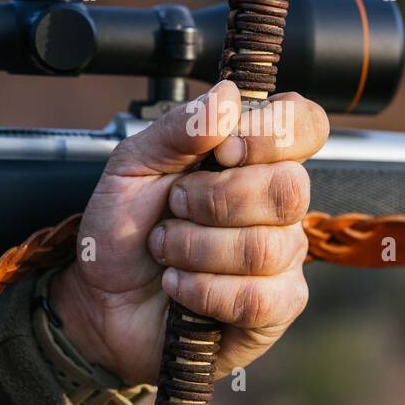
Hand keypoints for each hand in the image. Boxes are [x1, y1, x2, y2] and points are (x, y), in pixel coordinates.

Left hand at [50, 81, 329, 385]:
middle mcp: (277, 204)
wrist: (100, 299)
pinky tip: (180, 285)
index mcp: (252, 157)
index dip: (272, 134)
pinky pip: (259, 298)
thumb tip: (228, 96)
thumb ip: (178, 127)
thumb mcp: (133, 165)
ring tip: (166, 249)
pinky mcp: (275, 308)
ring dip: (196, 249)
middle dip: (216, 200)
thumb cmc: (123, 230)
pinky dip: (204, 291)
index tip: (223, 151)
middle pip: (290, 188)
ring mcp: (283, 257)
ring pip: (267, 247)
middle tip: (175, 206)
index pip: (305, 125)